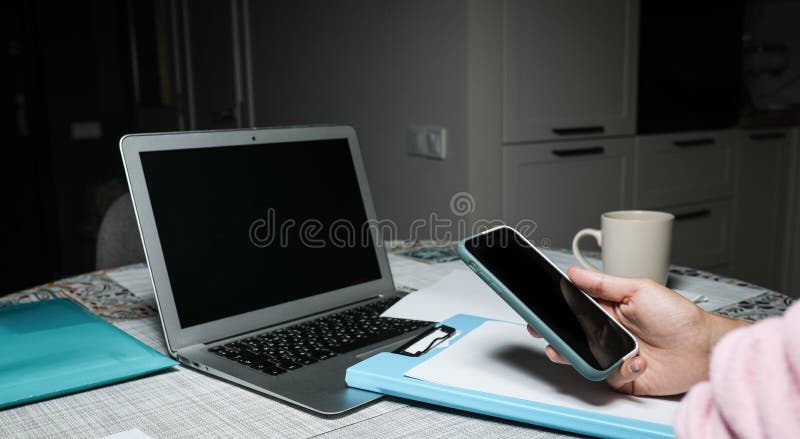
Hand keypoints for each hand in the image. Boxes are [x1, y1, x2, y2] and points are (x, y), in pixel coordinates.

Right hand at [528, 267, 748, 395]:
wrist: (704, 348)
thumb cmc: (678, 316)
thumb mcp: (639, 288)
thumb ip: (602, 283)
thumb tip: (574, 272)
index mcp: (608, 310)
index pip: (574, 308)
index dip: (555, 309)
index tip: (539, 307)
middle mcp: (608, 333)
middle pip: (573, 335)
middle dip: (556, 335)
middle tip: (544, 333)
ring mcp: (615, 355)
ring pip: (584, 358)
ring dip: (578, 355)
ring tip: (569, 351)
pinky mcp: (624, 377)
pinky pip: (609, 376)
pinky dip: (622, 369)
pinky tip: (637, 360)